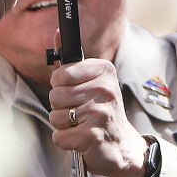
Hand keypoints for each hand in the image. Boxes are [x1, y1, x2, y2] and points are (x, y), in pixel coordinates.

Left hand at [48, 58, 150, 176]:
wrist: (120, 144)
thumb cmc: (101, 109)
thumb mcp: (92, 81)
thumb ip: (71, 61)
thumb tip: (57, 33)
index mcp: (105, 71)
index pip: (61, 73)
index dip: (61, 85)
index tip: (74, 90)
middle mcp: (105, 89)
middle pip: (55, 95)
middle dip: (61, 107)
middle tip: (79, 110)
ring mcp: (100, 113)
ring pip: (55, 116)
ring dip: (63, 125)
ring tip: (81, 124)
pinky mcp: (92, 135)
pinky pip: (59, 136)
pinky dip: (65, 141)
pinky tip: (81, 138)